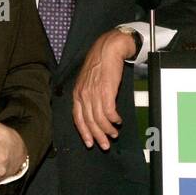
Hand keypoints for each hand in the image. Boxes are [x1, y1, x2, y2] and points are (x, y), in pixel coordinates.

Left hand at [72, 29, 134, 150]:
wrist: (108, 49)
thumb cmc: (100, 63)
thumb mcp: (87, 80)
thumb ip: (87, 95)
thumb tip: (93, 110)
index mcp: (77, 93)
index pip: (78, 119)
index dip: (84, 133)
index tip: (90, 143)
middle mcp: (83, 95)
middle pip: (89, 122)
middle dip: (98, 136)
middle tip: (105, 145)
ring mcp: (94, 93)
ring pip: (99, 119)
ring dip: (108, 129)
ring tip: (114, 134)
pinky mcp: (106, 91)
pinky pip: (109, 111)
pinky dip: (114, 119)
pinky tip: (118, 121)